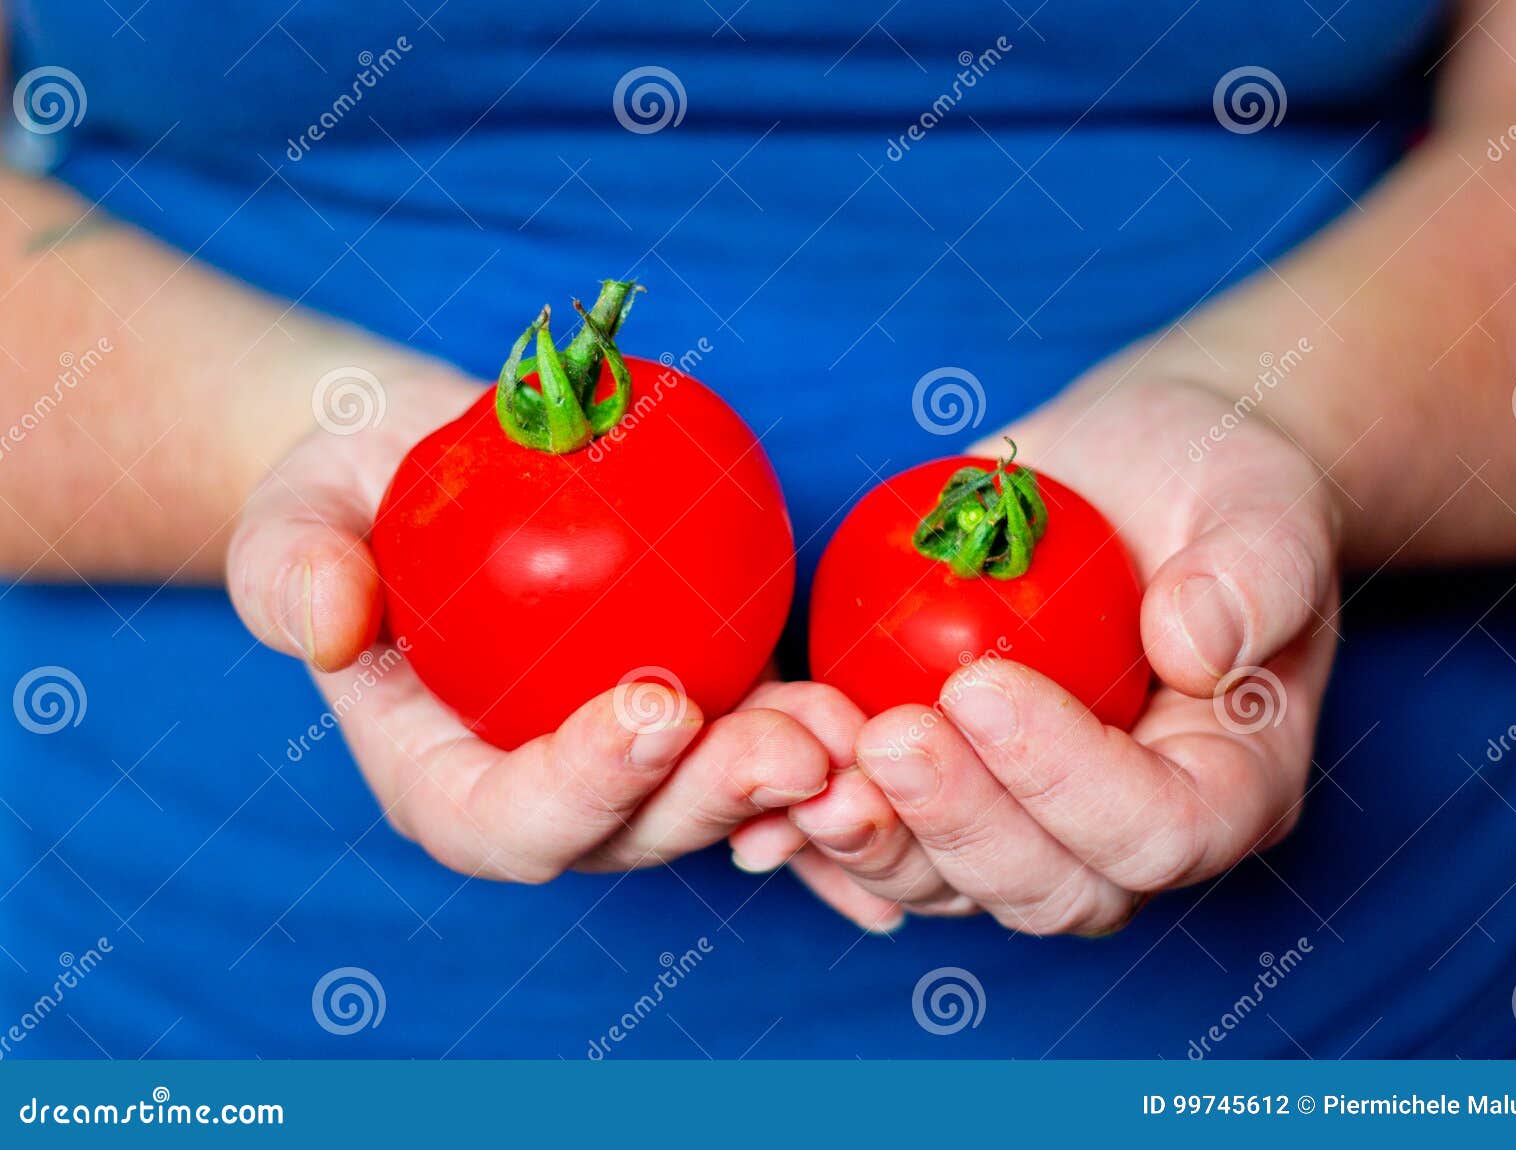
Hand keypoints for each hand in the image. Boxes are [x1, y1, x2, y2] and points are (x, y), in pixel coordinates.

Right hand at [227, 372, 834, 881]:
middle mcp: (550, 794)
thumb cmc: (359, 495)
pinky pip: (763, 748)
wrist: (444, 472)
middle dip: (719, 798)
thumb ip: (291, 568)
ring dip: (797, 783)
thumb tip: (329, 627)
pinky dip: (825, 757)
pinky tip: (886, 740)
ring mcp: (633, 766)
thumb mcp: (296, 510)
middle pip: (636, 832)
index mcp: (445, 780)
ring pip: (719, 800)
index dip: (582, 784)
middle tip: (797, 746)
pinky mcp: (699, 716)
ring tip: (857, 733)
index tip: (653, 706)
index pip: (509, 818)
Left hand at [735, 371, 1340, 934]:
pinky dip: (821, 825)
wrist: (1136, 477)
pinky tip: (767, 784)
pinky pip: (888, 841)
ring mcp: (1033, 824)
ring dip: (875, 841)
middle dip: (957, 824)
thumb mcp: (1263, 505)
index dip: (1064, 781)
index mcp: (1228, 787)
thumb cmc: (1217, 485)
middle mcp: (1127, 833)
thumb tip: (1195, 647)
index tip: (979, 687)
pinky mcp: (953, 794)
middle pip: (1046, 887)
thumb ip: (1254, 576)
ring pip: (951, 885)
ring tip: (813, 767)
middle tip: (886, 736)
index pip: (1156, 831)